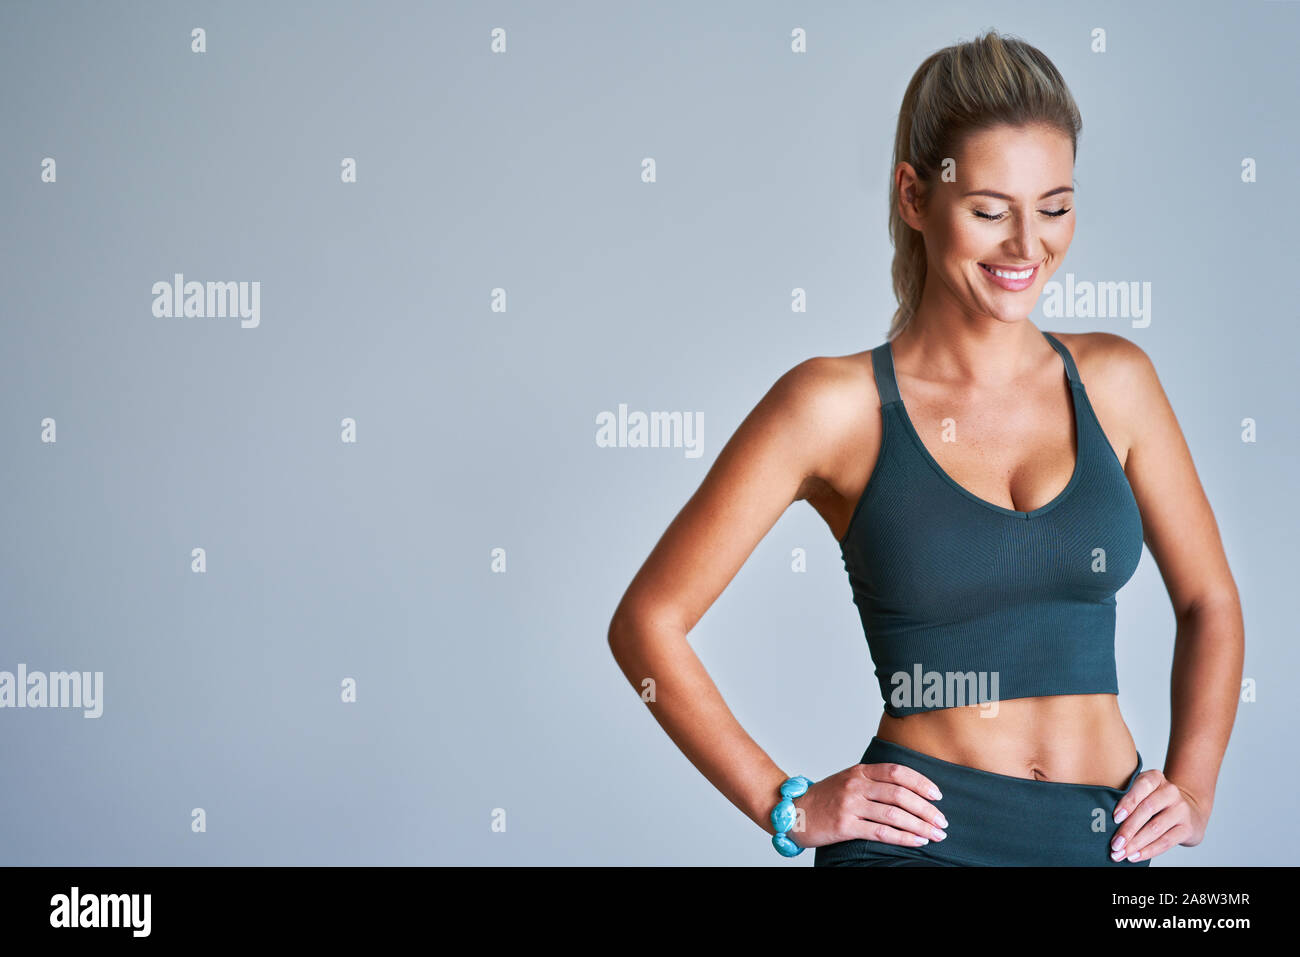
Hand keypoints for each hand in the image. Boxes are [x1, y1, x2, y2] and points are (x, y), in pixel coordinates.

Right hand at [787, 761, 947, 849]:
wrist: (792, 810)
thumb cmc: (824, 798)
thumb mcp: (848, 781)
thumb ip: (872, 781)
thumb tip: (908, 791)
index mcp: (859, 771)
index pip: (897, 772)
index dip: (921, 782)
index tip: (938, 795)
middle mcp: (856, 785)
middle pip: (900, 794)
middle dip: (927, 809)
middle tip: (942, 821)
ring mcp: (850, 805)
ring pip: (894, 814)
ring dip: (920, 825)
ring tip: (936, 834)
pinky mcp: (845, 826)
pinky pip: (881, 832)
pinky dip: (903, 837)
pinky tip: (917, 841)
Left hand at [1109, 769, 1209, 862]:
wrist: (1189, 811)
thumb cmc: (1155, 801)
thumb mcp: (1143, 791)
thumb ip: (1128, 798)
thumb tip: (1105, 820)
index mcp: (1155, 778)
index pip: (1141, 787)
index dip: (1128, 802)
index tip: (1114, 818)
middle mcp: (1171, 791)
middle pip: (1147, 810)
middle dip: (1128, 829)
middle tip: (1114, 844)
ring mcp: (1181, 810)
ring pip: (1155, 828)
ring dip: (1135, 844)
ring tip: (1121, 854)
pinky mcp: (1187, 828)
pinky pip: (1166, 841)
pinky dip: (1148, 851)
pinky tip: (1135, 856)